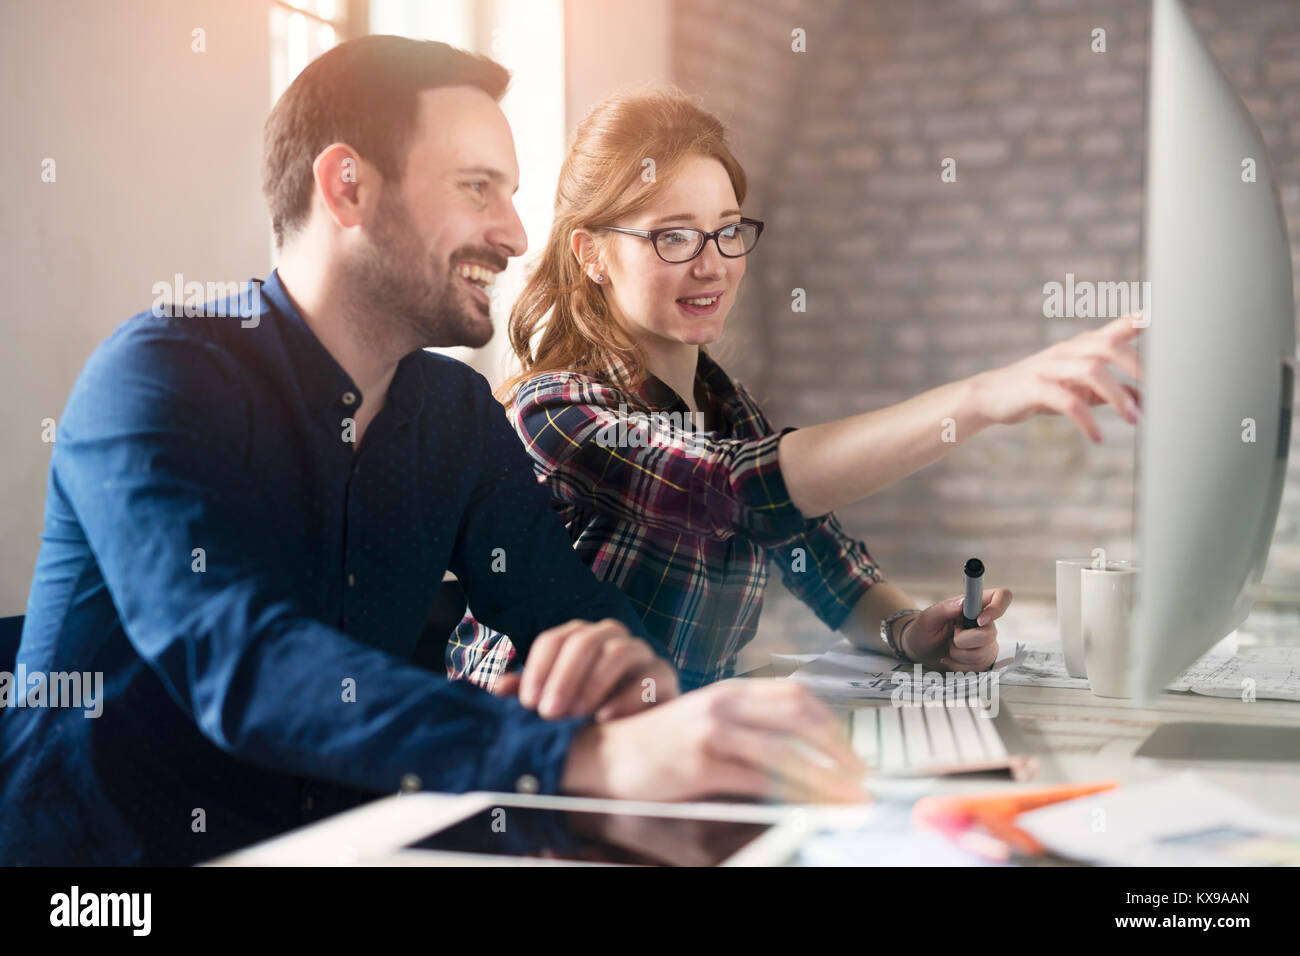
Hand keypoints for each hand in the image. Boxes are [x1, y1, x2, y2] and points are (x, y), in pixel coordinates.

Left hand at [491, 618, 679, 720]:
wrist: (640, 728)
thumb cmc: (589, 711)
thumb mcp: (556, 703)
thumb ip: (529, 693)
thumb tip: (498, 688)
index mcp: (580, 638)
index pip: (554, 640)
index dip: (537, 669)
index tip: (527, 702)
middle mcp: (611, 637)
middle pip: (584, 641)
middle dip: (563, 676)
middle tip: (549, 712)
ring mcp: (641, 653)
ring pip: (619, 651)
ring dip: (594, 683)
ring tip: (577, 715)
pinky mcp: (666, 676)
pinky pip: (650, 677)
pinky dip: (627, 697)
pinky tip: (606, 719)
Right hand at [560, 680, 868, 803]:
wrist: (601, 755)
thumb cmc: (655, 747)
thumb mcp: (704, 725)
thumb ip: (746, 733)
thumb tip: (798, 757)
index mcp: (728, 691)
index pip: (795, 696)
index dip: (831, 724)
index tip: (852, 752)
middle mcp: (724, 703)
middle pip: (800, 714)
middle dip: (838, 747)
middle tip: (860, 777)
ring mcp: (712, 731)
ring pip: (785, 751)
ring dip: (824, 777)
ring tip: (847, 799)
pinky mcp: (701, 762)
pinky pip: (758, 779)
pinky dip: (789, 793)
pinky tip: (804, 805)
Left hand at [898, 588, 1012, 671]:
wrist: (920, 650)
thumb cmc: (924, 630)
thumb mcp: (928, 617)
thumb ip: (944, 608)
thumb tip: (962, 603)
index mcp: (975, 605)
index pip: (1002, 596)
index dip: (997, 608)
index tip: (979, 621)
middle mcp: (985, 622)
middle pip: (990, 633)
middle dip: (964, 640)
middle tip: (952, 635)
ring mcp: (987, 642)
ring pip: (982, 654)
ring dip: (958, 654)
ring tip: (949, 646)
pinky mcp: (984, 659)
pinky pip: (977, 668)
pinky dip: (959, 665)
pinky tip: (950, 658)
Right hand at [971, 314, 1142, 442]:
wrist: (990, 397)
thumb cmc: (1040, 390)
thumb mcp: (1079, 389)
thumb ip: (1111, 391)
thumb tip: (1145, 400)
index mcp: (1080, 347)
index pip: (1113, 328)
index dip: (1138, 321)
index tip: (1163, 319)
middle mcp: (1067, 350)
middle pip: (1108, 346)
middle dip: (1137, 366)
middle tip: (1159, 390)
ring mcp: (1050, 366)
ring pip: (1091, 371)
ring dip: (1117, 396)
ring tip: (1133, 420)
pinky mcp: (1035, 387)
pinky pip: (1066, 400)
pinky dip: (1085, 420)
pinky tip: (1097, 436)